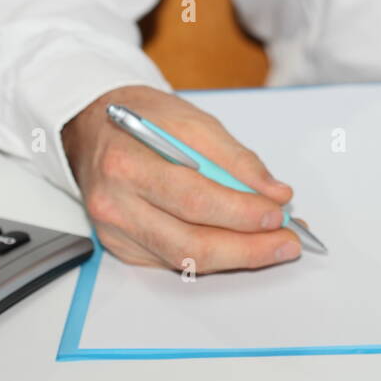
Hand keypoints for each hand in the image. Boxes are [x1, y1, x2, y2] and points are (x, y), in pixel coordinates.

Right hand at [61, 85, 300, 271]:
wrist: (92, 127)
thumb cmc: (143, 120)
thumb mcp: (192, 120)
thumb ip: (236, 158)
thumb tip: (273, 192)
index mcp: (128, 165)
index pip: (194, 198)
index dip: (242, 211)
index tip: (279, 212)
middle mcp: (116, 205)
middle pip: (190, 242)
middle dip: (248, 247)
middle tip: (287, 241)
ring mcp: (117, 232)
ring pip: (185, 259)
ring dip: (238, 257)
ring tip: (274, 246)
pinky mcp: (124, 247)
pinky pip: (175, 260)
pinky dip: (215, 256)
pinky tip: (242, 245)